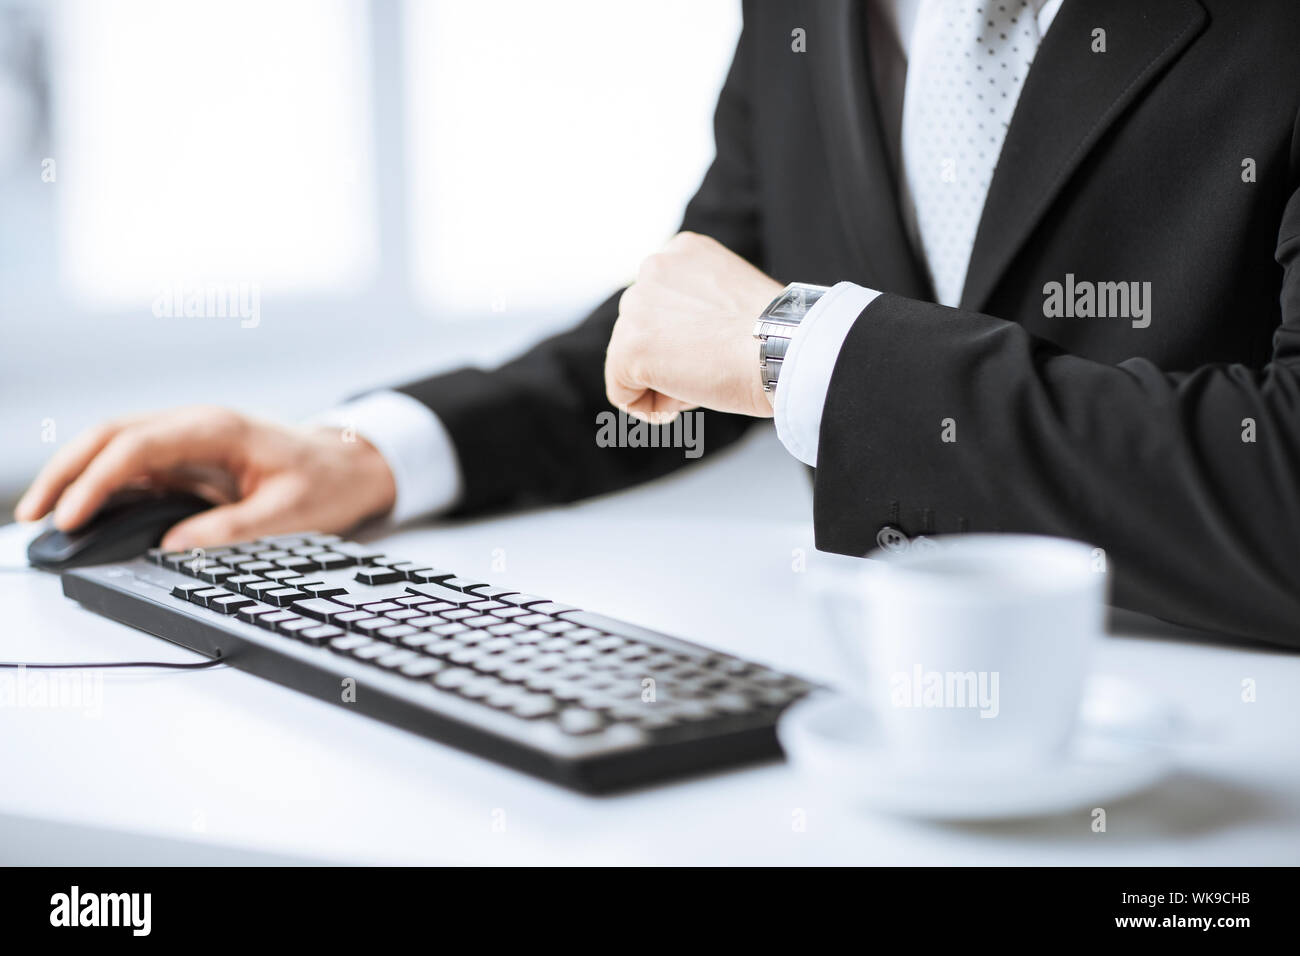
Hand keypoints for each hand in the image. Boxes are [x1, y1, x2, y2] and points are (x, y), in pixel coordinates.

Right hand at [14, 406, 396, 549]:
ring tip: (44, 518)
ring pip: (113, 446)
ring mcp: (187, 439)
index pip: (138, 445)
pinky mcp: (187, 458)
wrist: (352, 463)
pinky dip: (101, 485)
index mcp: (218, 428)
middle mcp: (195, 425)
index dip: (97, 481)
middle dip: (66, 471)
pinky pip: (133, 466)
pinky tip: (81, 513)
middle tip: (33, 516)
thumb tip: (174, 549)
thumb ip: (234, 530)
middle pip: (110, 435)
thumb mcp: (291, 512)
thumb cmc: (327, 481)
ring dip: (76, 476)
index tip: (72, 518)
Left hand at [605, 231, 782, 421]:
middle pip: (643, 333)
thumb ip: (698, 306)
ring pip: (633, 363)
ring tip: (709, 376)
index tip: (722, 345)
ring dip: (667, 381)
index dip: (690, 339)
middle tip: (719, 363)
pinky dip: (651, 407)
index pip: (661, 306)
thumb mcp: (732, 300)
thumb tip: (679, 341)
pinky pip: (621, 392)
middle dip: (675, 359)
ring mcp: (635, 306)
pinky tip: (688, 396)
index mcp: (682, 251)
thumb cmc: (775, 336)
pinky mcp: (628, 348)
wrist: (784, 349)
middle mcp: (652, 268)